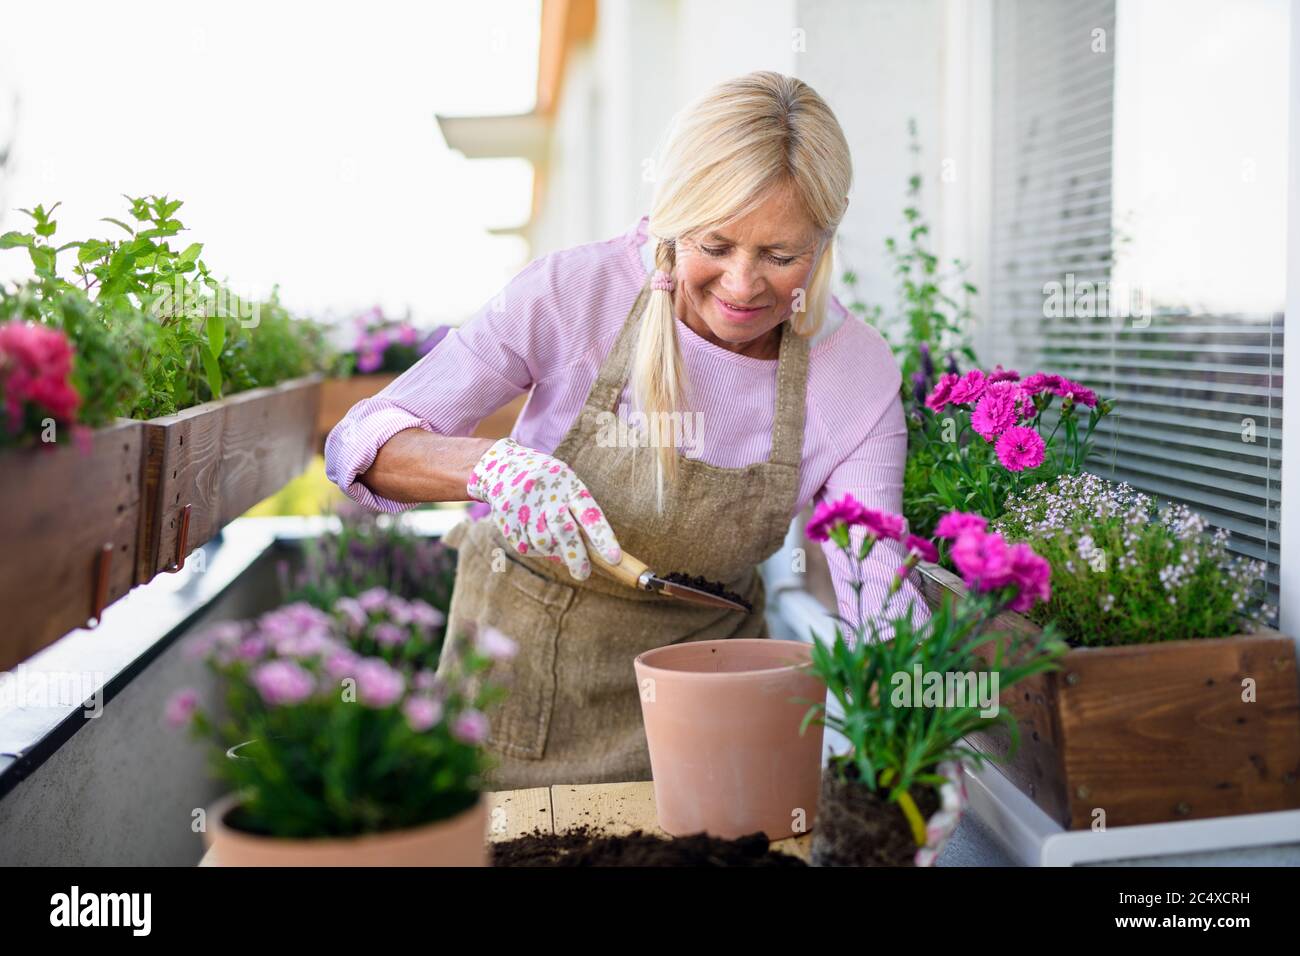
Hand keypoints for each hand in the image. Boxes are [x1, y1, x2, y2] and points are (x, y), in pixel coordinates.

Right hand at [467, 437, 621, 580]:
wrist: (502, 464)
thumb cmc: (547, 482)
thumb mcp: (567, 486)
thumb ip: (579, 516)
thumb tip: (588, 554)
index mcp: (569, 484)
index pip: (590, 514)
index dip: (603, 538)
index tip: (614, 559)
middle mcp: (547, 494)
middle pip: (565, 532)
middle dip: (577, 558)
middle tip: (583, 574)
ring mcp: (525, 506)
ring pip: (544, 543)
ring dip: (553, 550)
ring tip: (552, 541)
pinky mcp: (506, 518)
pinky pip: (526, 546)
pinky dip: (534, 548)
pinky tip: (532, 532)